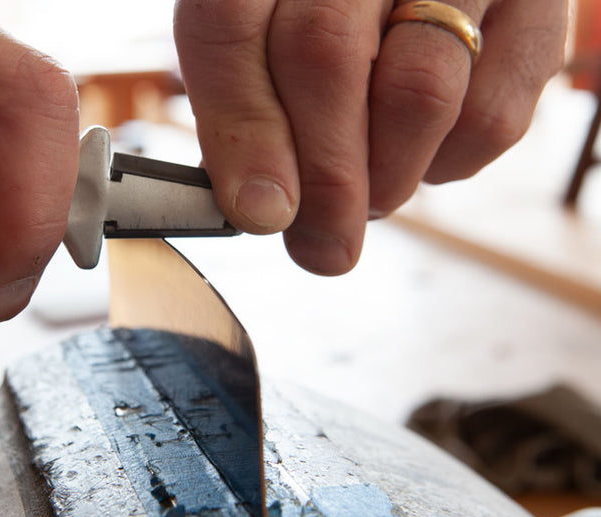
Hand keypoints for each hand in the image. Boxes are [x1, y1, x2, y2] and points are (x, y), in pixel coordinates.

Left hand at [174, 0, 566, 273]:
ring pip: (418, 90)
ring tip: (371, 199)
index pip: (229, 22)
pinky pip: (493, 115)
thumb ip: (249, 109)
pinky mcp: (537, 6)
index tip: (259, 212)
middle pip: (321, 52)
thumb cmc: (333, 26)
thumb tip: (262, 209)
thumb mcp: (276, 48)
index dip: (236, 124)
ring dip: (386, 177)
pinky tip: (425, 156)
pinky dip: (450, 164)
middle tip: (322, 243)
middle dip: (320, 175)